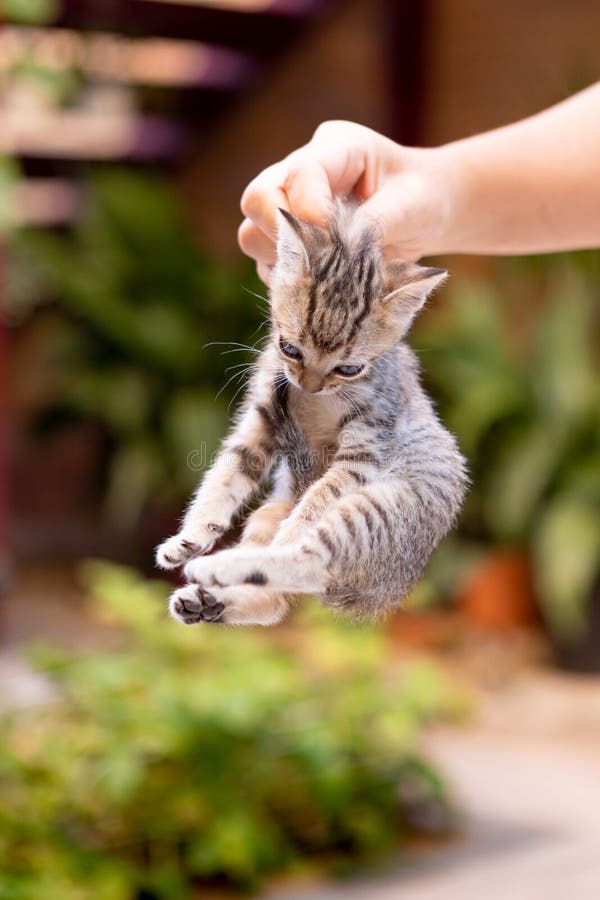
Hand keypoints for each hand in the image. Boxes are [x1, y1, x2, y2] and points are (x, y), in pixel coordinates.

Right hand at [238, 120, 456, 282]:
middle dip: (280, 233)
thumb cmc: (423, 198)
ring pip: (253, 234)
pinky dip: (289, 280)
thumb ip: (375, 224)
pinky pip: (268, 264)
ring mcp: (289, 207)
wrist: (426, 212)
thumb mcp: (413, 205)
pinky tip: (322, 285)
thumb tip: (340, 251)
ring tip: (325, 272)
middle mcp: (301, 172)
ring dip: (284, 260)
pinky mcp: (290, 243)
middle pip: (258, 198)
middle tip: (319, 258)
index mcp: (335, 147)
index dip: (308, 209)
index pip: (299, 173)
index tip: (333, 240)